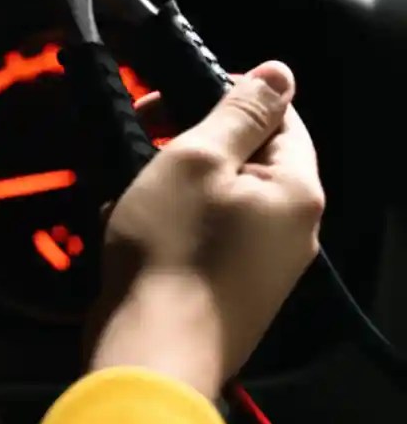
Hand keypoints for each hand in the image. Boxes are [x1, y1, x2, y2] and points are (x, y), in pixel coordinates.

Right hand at [87, 61, 323, 397]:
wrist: (152, 350)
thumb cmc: (171, 249)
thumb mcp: (195, 160)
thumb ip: (239, 112)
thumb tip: (280, 72)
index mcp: (296, 190)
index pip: (278, 117)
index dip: (222, 96)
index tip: (167, 98)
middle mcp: (292, 230)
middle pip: (246, 159)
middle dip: (188, 143)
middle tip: (139, 138)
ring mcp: (262, 266)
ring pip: (217, 199)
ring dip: (171, 185)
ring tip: (128, 191)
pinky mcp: (229, 292)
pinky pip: (203, 237)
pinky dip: (169, 224)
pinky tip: (131, 229)